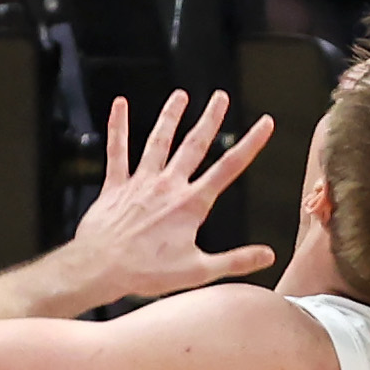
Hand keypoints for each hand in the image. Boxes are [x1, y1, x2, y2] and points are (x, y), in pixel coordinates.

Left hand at [72, 92, 276, 303]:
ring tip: (180, 96)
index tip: (264, 123)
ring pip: (158, 141)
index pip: (229, 168)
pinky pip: (117, 151)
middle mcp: (168, 186)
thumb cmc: (146, 273)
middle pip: (194, 145)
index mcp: (191, 204)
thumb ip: (235, 260)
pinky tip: (119, 105)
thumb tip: (267, 256)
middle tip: (220, 97)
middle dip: (210, 119)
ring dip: (170, 117)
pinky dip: (117, 127)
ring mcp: (141, 183)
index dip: (251, 143)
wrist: (101, 268)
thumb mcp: (198, 271)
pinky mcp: (116, 186)